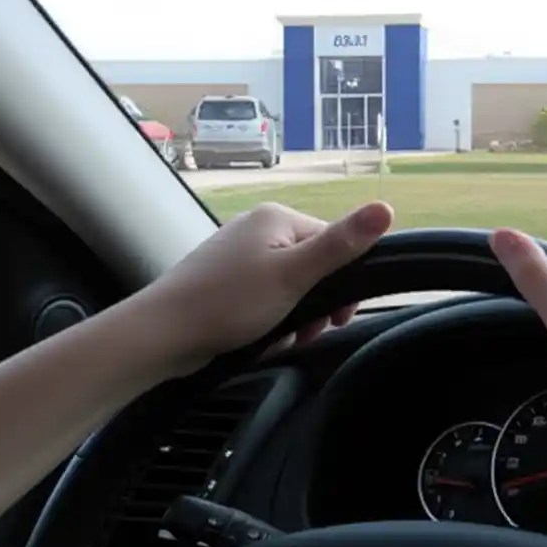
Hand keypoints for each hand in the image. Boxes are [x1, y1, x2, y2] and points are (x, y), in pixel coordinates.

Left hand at [143, 201, 393, 372]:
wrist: (161, 336)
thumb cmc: (226, 303)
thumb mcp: (294, 276)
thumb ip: (341, 245)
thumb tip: (385, 208)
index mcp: (276, 217)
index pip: (334, 243)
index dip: (342, 283)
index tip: (337, 317)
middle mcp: (257, 228)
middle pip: (314, 266)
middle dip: (317, 304)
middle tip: (306, 332)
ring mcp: (239, 254)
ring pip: (291, 286)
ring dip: (295, 316)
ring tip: (282, 338)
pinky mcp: (226, 281)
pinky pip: (266, 297)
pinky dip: (271, 319)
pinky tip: (262, 337)